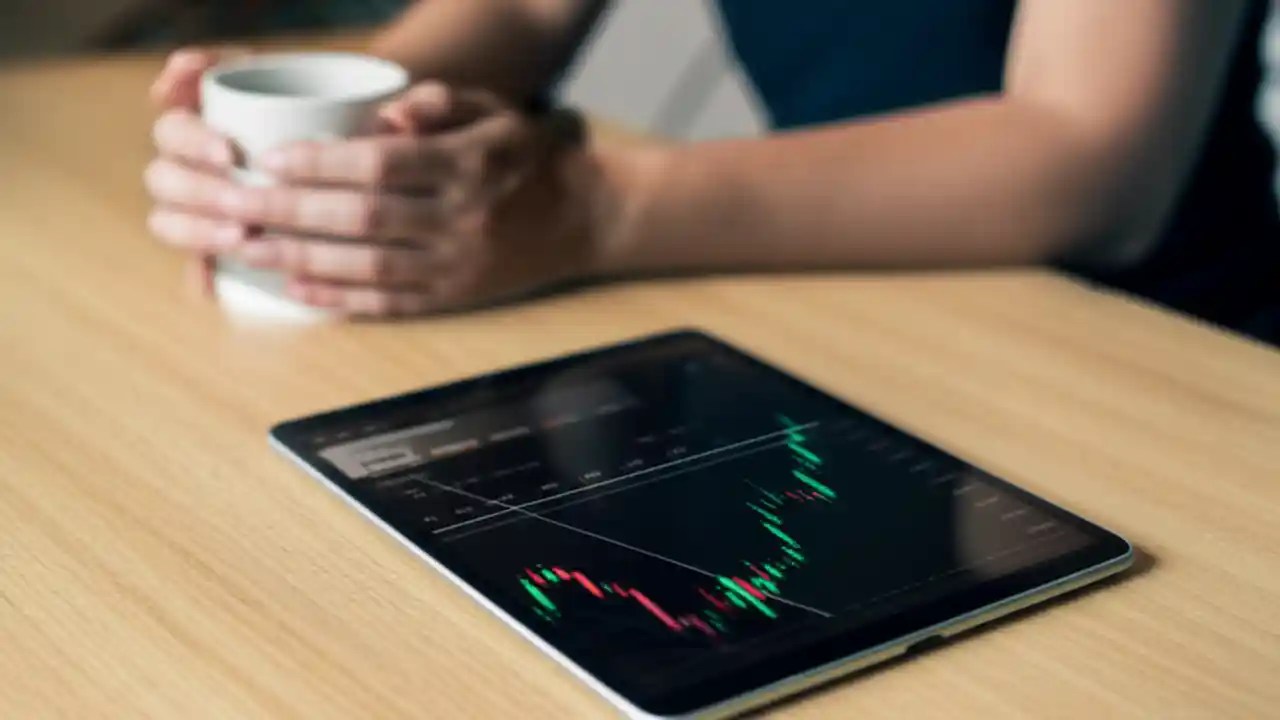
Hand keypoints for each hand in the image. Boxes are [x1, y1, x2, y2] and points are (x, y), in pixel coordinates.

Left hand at [147, 77, 604, 316]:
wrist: (587, 218)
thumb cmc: (528, 156)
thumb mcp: (494, 111)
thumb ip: (436, 104)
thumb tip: (380, 118)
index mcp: (467, 167)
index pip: (380, 166)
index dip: (320, 165)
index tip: (271, 161)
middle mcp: (461, 220)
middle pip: (360, 219)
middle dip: (289, 214)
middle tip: (233, 207)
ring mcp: (458, 266)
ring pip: (366, 267)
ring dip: (299, 260)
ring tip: (246, 249)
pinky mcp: (457, 297)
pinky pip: (390, 304)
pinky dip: (340, 299)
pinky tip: (295, 290)